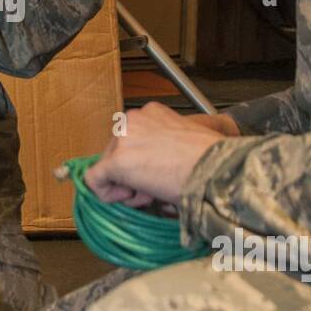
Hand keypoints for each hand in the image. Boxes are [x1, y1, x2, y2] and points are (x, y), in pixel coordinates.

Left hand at [85, 102, 228, 206]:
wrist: (216, 168)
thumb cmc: (210, 158)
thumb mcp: (187, 139)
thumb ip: (164, 147)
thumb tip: (154, 167)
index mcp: (151, 112)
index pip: (131, 139)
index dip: (142, 162)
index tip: (157, 176)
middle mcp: (133, 119)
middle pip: (116, 152)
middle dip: (132, 176)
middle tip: (153, 190)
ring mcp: (123, 139)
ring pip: (107, 167)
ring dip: (126, 186)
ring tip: (150, 194)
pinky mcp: (117, 161)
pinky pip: (94, 180)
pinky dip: (107, 194)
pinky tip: (129, 198)